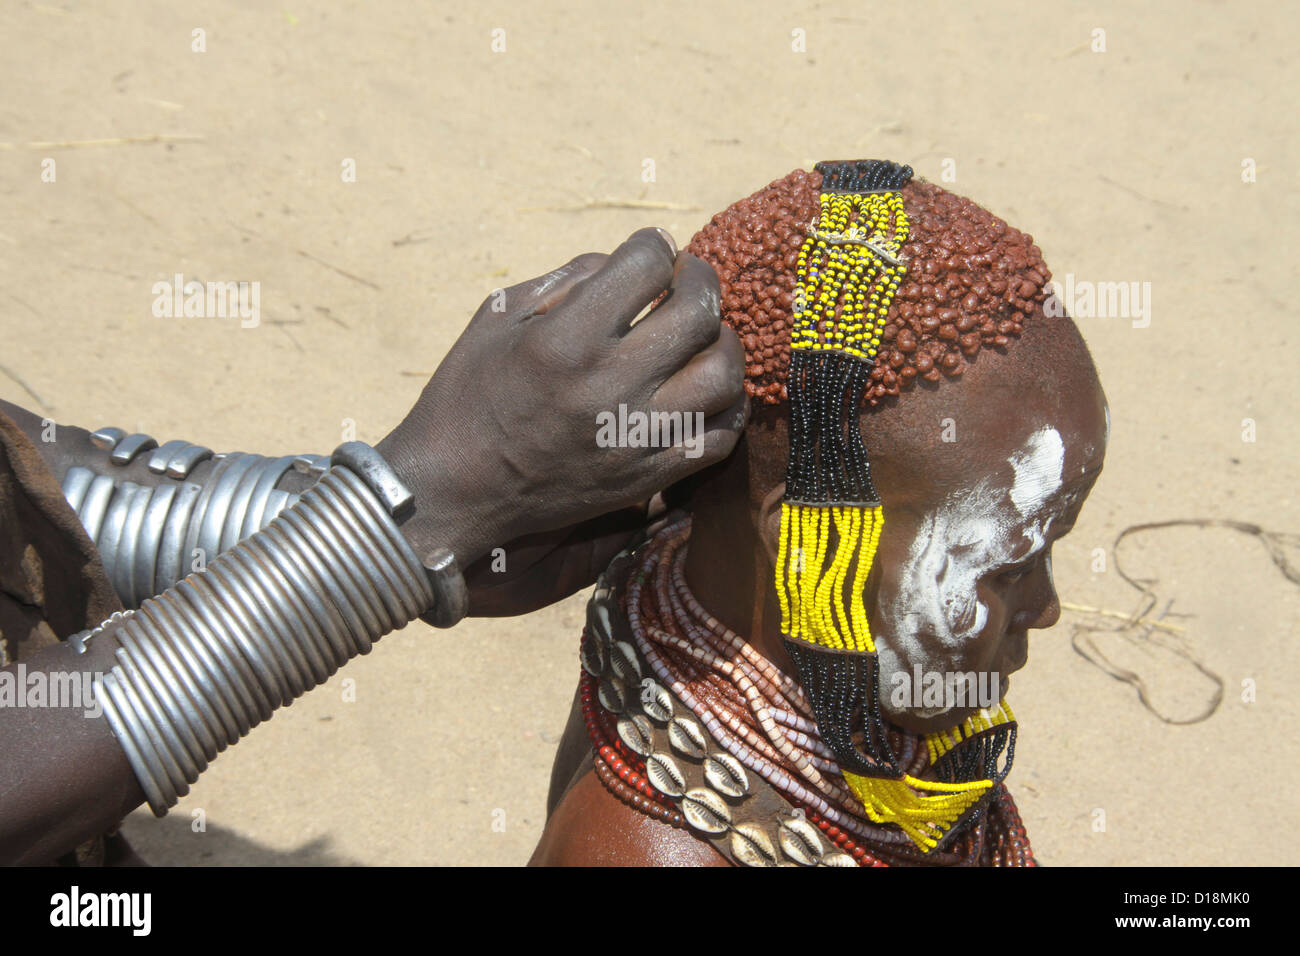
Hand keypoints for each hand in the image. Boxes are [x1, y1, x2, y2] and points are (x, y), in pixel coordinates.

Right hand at [377, 227, 747, 575]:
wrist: (453, 491)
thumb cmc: (467, 396)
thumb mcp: (498, 317)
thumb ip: (568, 279)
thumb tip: (628, 262)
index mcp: (565, 341)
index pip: (646, 266)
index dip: (654, 245)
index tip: (651, 250)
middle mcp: (608, 387)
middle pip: (698, 312)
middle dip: (699, 280)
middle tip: (684, 281)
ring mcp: (635, 437)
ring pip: (723, 375)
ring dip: (722, 342)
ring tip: (701, 336)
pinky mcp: (647, 477)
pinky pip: (719, 436)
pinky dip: (725, 403)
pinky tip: (705, 387)